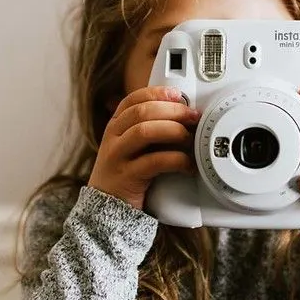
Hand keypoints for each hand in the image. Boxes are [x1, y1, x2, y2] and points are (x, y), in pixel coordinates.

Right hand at [88, 86, 199, 209]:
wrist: (105, 206)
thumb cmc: (125, 173)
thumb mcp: (130, 146)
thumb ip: (148, 129)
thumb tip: (182, 115)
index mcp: (115, 126)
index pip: (133, 99)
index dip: (157, 93)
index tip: (178, 95)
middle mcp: (114, 137)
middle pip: (142, 112)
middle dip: (172, 111)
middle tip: (193, 117)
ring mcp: (117, 156)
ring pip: (144, 131)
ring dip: (173, 131)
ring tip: (189, 139)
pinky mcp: (127, 177)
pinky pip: (154, 162)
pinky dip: (176, 160)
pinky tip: (187, 165)